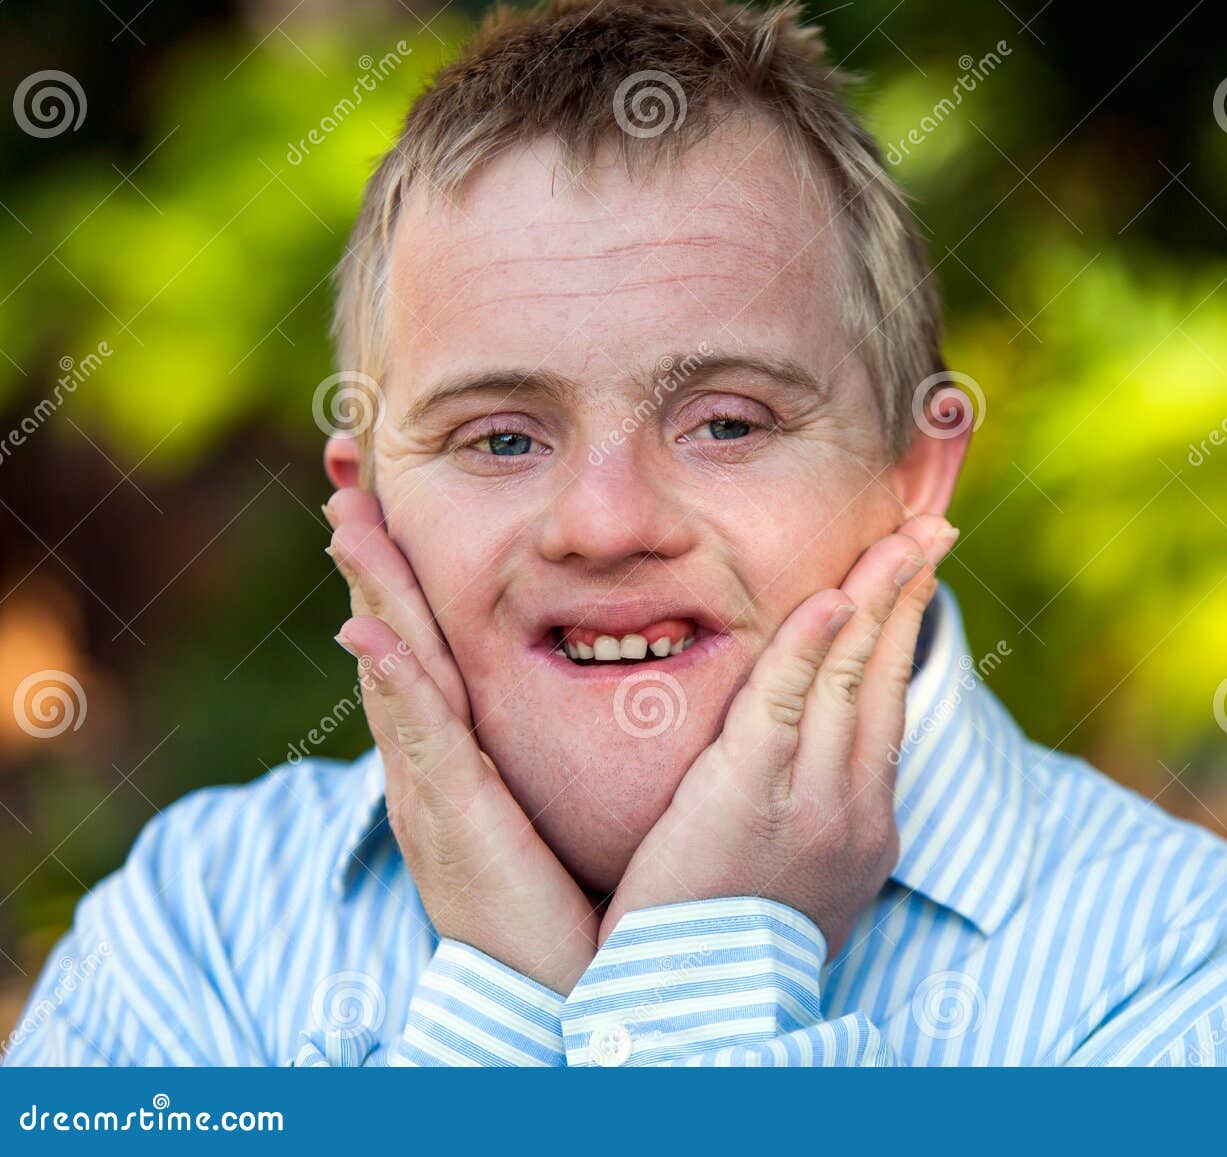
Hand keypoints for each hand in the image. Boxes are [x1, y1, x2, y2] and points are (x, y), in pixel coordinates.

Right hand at [325, 487, 599, 993]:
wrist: (539, 985)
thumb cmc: (549, 891)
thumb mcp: (539, 796)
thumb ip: (547, 735)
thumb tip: (603, 663)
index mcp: (456, 745)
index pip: (426, 636)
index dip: (405, 567)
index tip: (390, 493)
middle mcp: (430, 756)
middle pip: (395, 637)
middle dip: (373, 557)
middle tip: (349, 475)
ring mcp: (430, 785)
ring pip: (397, 672)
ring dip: (371, 596)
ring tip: (349, 521)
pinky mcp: (450, 820)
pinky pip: (423, 740)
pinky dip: (396, 686)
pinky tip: (373, 636)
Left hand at [600, 514, 958, 955]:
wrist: (698, 1016)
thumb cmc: (732, 947)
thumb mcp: (802, 888)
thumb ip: (812, 822)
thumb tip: (812, 777)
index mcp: (866, 827)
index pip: (887, 708)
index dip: (901, 636)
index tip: (912, 580)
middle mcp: (854, 808)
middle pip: (884, 678)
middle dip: (909, 594)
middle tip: (930, 527)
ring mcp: (809, 801)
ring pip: (850, 678)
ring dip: (875, 596)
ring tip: (898, 535)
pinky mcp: (748, 796)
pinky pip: (784, 702)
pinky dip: (808, 645)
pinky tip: (827, 597)